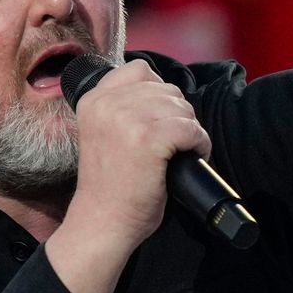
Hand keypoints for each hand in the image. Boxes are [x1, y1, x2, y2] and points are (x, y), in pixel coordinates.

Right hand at [45, 59, 209, 292]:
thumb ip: (123, 109)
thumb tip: (168, 97)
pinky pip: (191, 129)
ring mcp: (127, 119)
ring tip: (180, 151)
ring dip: (189, 130)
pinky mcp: (149, 138)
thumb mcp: (104, 133)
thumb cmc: (110, 186)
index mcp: (93, 99)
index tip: (158, 120)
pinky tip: (190, 157)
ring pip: (181, 108)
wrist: (103, 223)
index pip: (140, 70)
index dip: (158, 94)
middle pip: (167, 89)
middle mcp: (107, 104)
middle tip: (173, 143)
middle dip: (177, 115)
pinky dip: (199, 144)